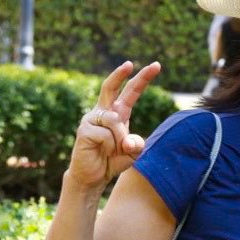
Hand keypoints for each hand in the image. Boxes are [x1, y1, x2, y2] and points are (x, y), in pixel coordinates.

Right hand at [67, 61, 161, 190]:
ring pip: (114, 120)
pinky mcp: (84, 129)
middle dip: (120, 74)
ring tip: (114, 150)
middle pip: (110, 87)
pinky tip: (100, 150)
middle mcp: (104, 112)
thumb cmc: (113, 160)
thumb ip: (137, 144)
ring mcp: (91, 119)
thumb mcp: (133, 152)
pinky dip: (109, 145)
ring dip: (120, 138)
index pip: (131, 91)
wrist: (93, 176)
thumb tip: (127, 141)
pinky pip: (104, 133)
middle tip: (129, 63)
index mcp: (119, 112)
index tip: (156, 65)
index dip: (143, 78)